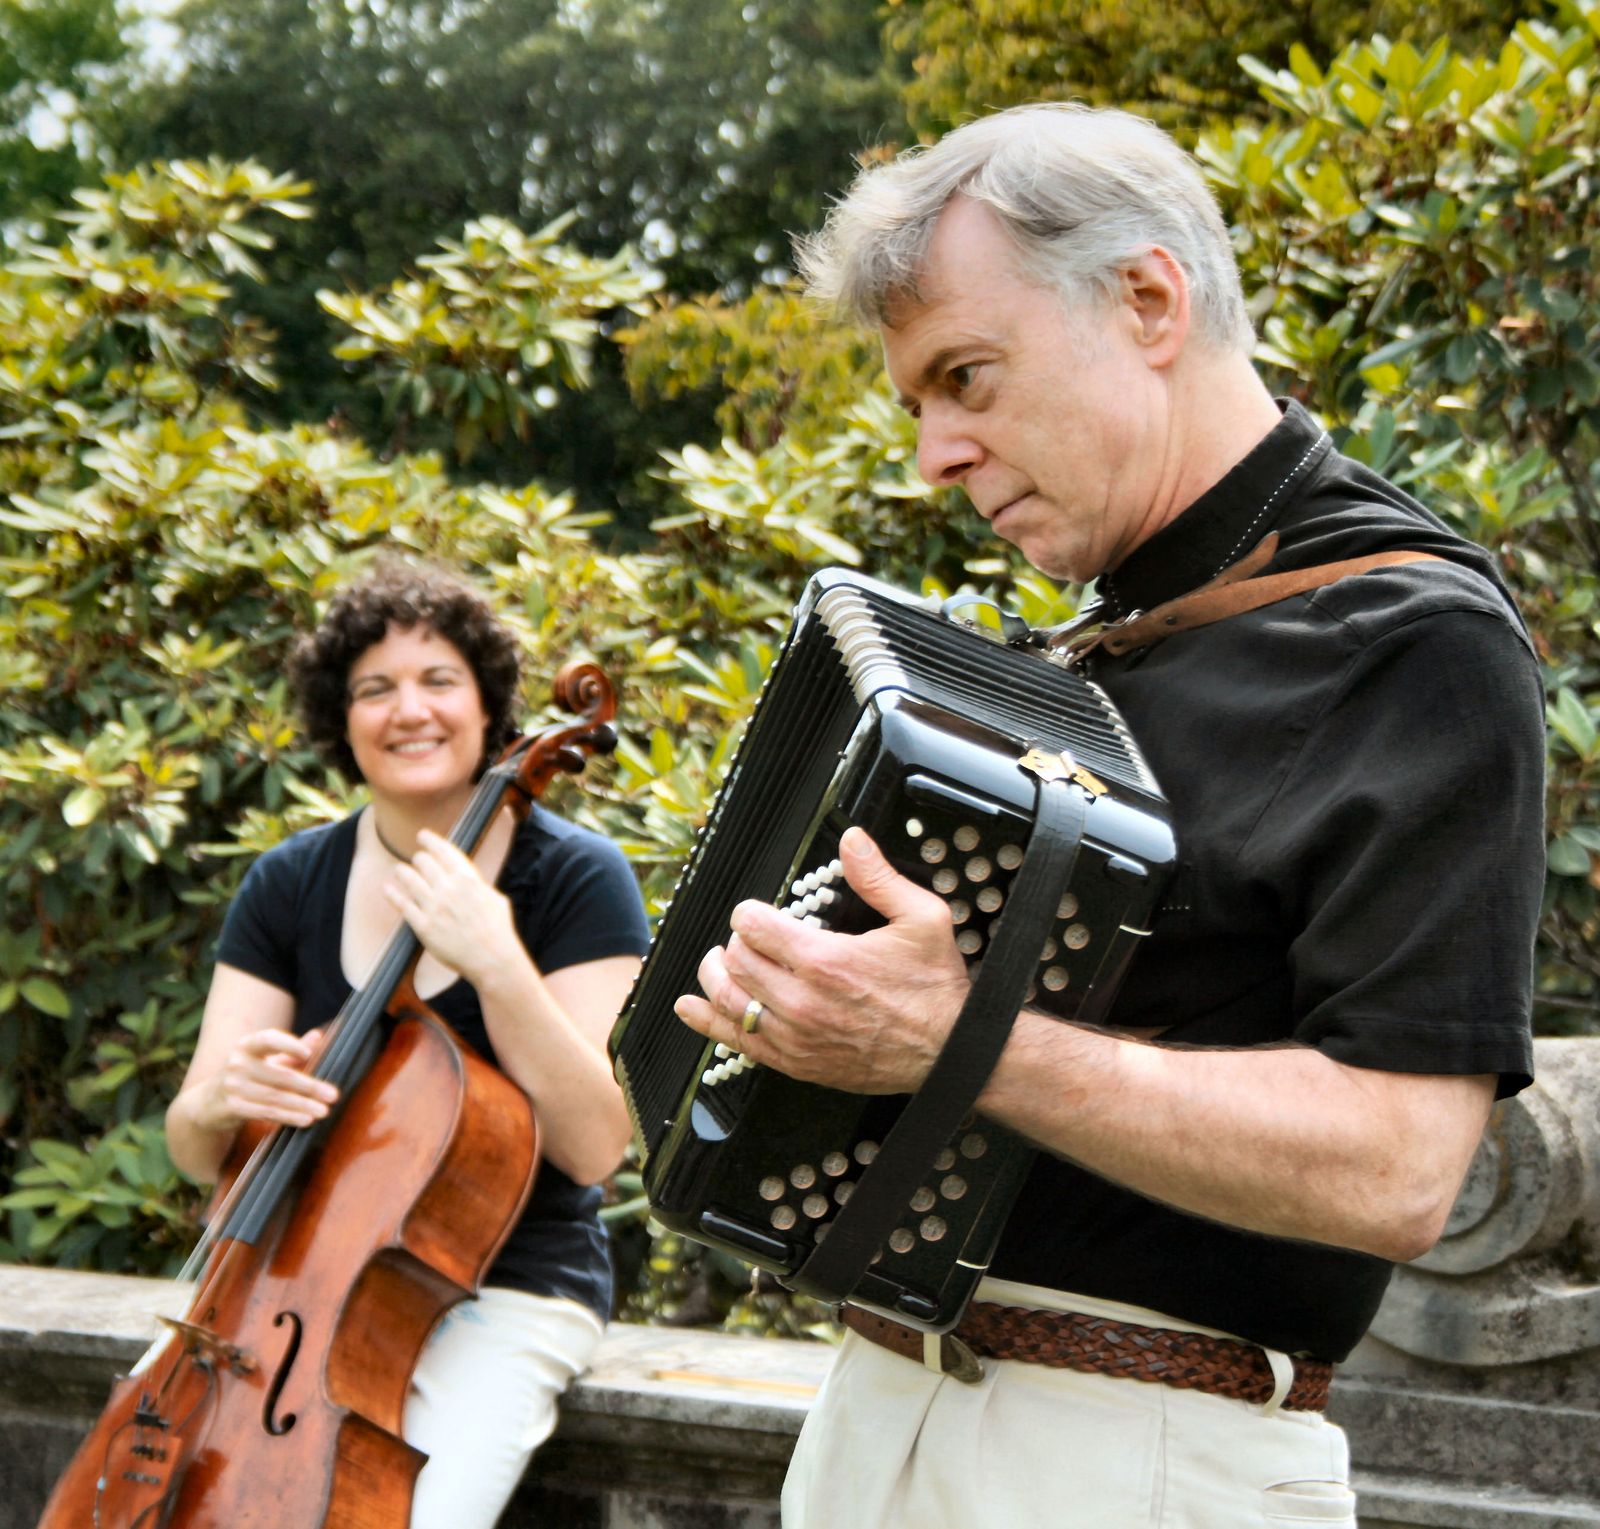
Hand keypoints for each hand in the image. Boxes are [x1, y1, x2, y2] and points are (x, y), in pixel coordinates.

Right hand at [203, 1026, 337, 1131]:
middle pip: (280, 1075)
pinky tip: (305, 1120)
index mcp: (247, 1046)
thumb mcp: (263, 1060)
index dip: (288, 1044)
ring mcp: (232, 1086)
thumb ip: (290, 1050)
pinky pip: (265, 1112)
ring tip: (324, 1111)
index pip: (268, 1039)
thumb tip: (318, 1036)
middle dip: (309, 1086)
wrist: (206, 1103)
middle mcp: (237, 1063)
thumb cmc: (244, 1076)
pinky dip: (287, 1116)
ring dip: (302, 1105)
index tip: (308, 1053)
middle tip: (333, 1095)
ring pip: (274, 1097)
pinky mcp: (231, 1107)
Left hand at [383, 829, 519, 985]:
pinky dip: (392, 894)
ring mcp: (434, 907)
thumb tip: (471, 881)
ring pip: (409, 878)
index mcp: (469, 879)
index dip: (430, 840)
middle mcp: (449, 888)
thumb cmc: (498, 930)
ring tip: (399, 870)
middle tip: (417, 860)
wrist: (492, 958)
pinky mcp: (423, 926)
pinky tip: (387, 888)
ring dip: (402, 872)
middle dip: (419, 858)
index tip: (422, 836)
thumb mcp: (495, 898)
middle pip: (424, 862)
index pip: (444, 850)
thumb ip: (479, 886)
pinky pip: (402, 904)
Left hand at [673, 827, 970, 1093]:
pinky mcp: (798, 1063)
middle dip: (734, 942)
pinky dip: (708, 1023)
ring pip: (729, 1001)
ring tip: (717, 963)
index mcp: (825, 960)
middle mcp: (802, 1000)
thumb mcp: (922, 918)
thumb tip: (851, 840)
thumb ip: (878, 877)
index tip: (754, 912)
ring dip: (714, 977)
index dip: (748, 912)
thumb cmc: (935, 987)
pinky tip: (691, 1009)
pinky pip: (739, 1044)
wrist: (949, 1051)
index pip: (753, 926)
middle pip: (735, 961)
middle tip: (744, 937)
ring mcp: (796, 1036)